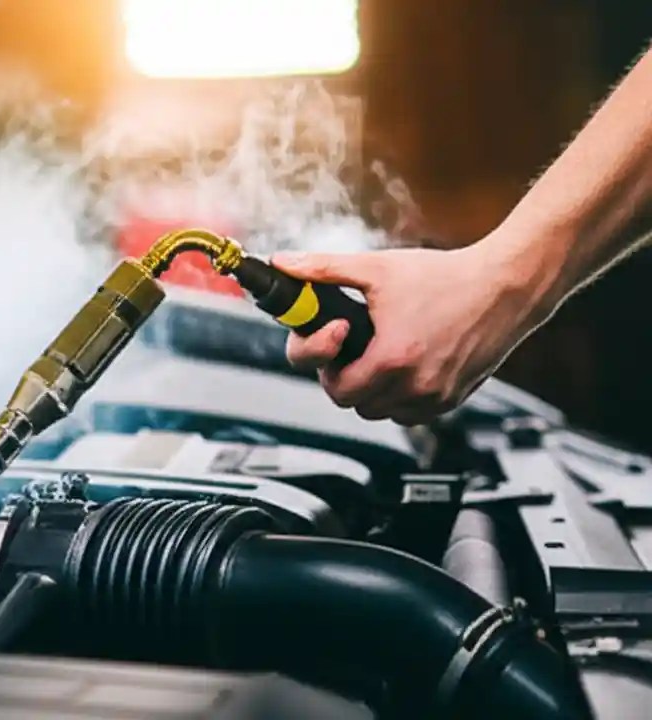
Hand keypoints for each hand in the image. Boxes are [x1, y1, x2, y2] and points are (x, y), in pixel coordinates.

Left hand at [271, 240, 551, 424]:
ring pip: (383, 413)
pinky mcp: (455, 399)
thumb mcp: (376, 268)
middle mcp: (417, 387)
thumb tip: (280, 263)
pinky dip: (400, 396)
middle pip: (356, 405)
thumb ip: (322, 269)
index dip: (327, 367)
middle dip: (346, 377)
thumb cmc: (443, 275)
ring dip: (373, 389)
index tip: (337, 339)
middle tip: (354, 346)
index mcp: (392, 359)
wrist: (505, 285)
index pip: (337, 391)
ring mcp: (438, 397)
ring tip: (379, 352)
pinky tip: (405, 362)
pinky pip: (412, 414)